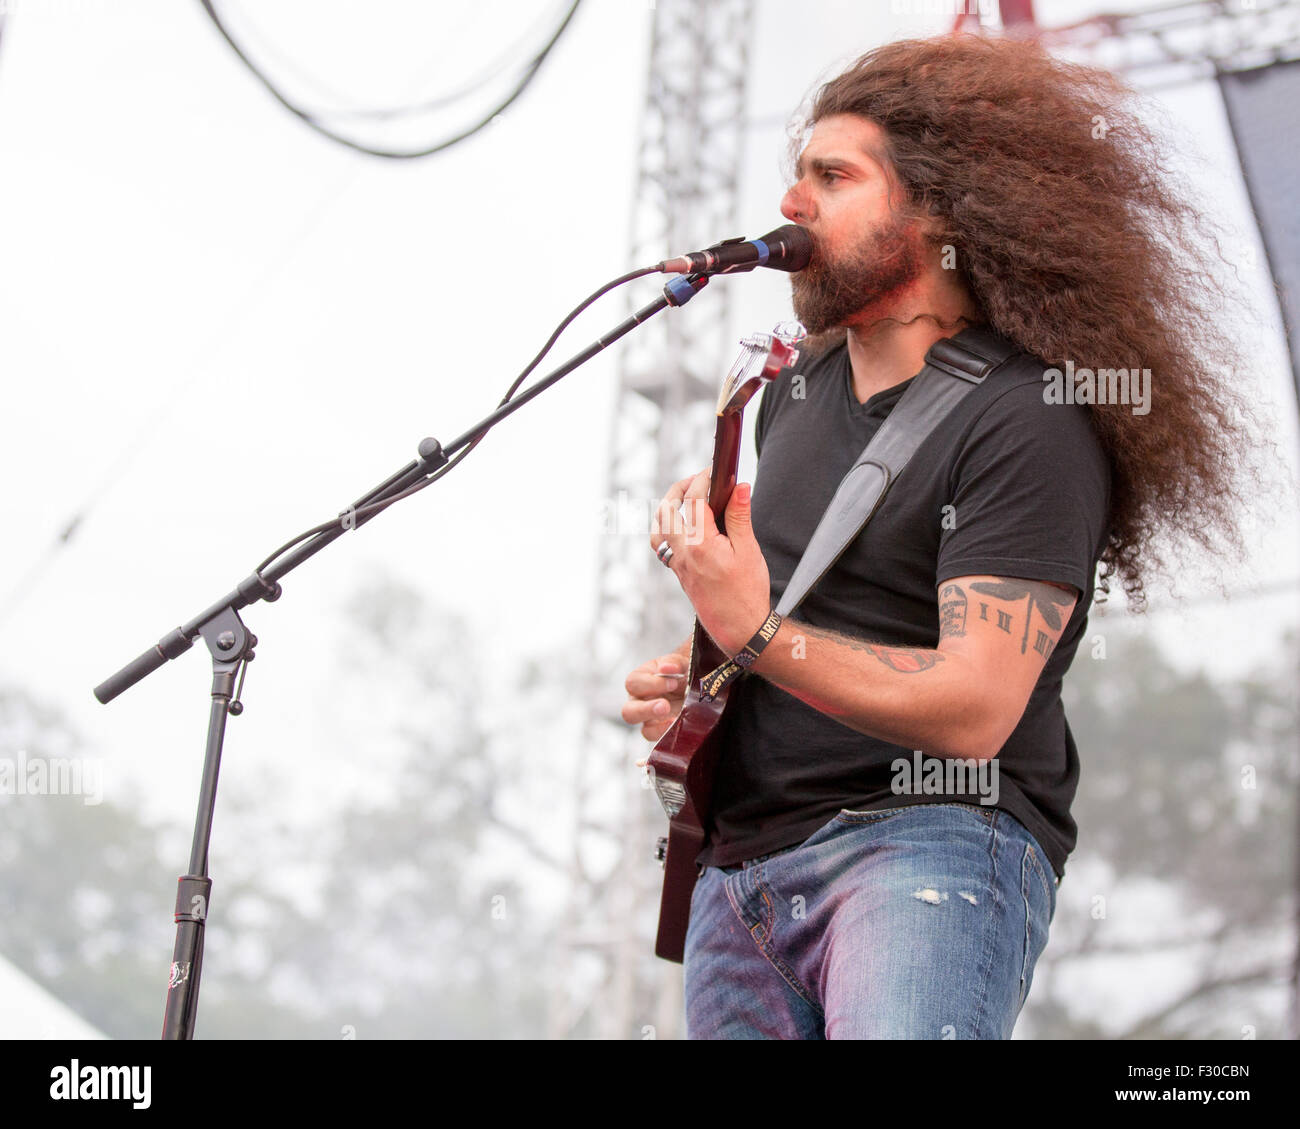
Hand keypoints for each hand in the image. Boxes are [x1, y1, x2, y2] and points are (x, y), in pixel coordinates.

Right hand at [622, 644, 689, 741]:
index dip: (651, 684)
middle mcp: (640, 702)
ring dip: (659, 728)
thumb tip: (667, 668)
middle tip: (664, 706)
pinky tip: (680, 727)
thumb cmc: (682, 671)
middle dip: (646, 710)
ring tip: (674, 720)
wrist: (698, 682)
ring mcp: (651, 720)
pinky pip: (661, 740)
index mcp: (640, 680)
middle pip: (628, 712)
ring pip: (645, 731)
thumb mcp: (679, 662)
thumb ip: (674, 662)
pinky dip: (670, 735)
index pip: (634, 683)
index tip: (673, 682)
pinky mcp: (664, 731)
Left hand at [650, 470, 770, 654]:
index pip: (694, 500)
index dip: (703, 479)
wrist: (738, 628)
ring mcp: (677, 564)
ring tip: (686, 497)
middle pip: (667, 509)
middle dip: (680, 488)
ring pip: (658, 527)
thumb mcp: (749, 550)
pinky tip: (683, 524)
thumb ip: (740, 516)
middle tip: (699, 479)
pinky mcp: (678, 572)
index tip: (714, 470)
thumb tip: (739, 486)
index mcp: (701, 545)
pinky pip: (661, 544)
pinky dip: (666, 528)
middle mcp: (683, 553)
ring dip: (667, 508)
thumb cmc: (747, 592)